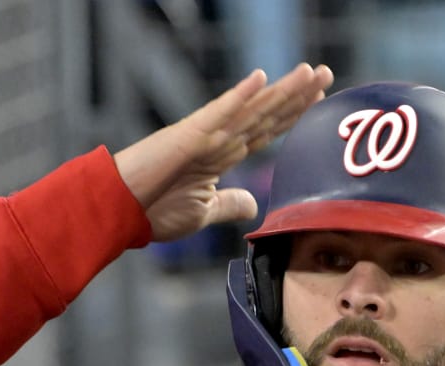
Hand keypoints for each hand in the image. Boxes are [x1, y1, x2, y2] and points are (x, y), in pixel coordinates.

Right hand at [114, 62, 333, 240]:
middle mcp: (218, 139)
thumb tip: (253, 203)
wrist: (117, 210)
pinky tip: (260, 78)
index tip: (320, 99)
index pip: (266, 130)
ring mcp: (204, 135)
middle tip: (327, 73)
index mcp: (221, 155)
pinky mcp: (187, 136)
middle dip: (298, 95)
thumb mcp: (203, 213)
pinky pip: (218, 114)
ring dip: (281, 90)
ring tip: (310, 72)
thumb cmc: (152, 212)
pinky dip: (239, 96)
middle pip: (266, 113)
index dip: (294, 114)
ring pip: (251, 109)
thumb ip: (229, 204)